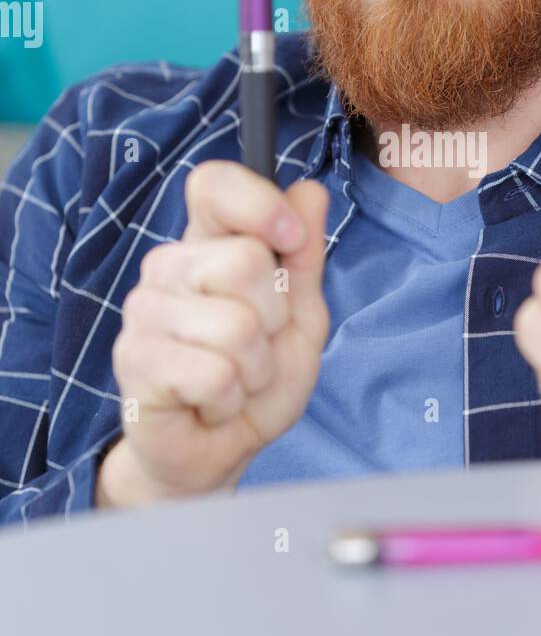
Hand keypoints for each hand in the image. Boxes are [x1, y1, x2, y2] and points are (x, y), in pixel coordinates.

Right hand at [105, 161, 329, 503]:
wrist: (217, 450)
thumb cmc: (256, 379)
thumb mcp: (300, 317)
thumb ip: (303, 257)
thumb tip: (310, 190)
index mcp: (208, 244)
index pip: (214, 185)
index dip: (258, 204)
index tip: (289, 238)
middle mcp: (167, 267)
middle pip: (244, 261)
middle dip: (274, 319)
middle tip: (255, 348)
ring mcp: (144, 312)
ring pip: (236, 326)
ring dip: (255, 368)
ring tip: (234, 380)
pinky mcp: (136, 361)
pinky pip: (216, 374)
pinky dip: (231, 399)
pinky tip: (211, 403)